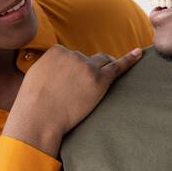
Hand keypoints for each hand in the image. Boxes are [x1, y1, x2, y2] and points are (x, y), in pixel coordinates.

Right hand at [3, 45, 142, 155]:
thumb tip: (56, 68)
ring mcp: (87, 67)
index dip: (70, 70)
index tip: (65, 85)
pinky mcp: (99, 81)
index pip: (70, 55)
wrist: (39, 119)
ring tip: (96, 85)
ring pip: (102, 62)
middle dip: (84, 72)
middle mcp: (73, 55)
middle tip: (76, 92)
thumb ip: (49, 65)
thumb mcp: (35, 74)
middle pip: (86, 59)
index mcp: (57, 51)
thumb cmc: (33, 103)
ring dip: (102, 70)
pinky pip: (117, 67)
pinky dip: (129, 60)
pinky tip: (138, 54)